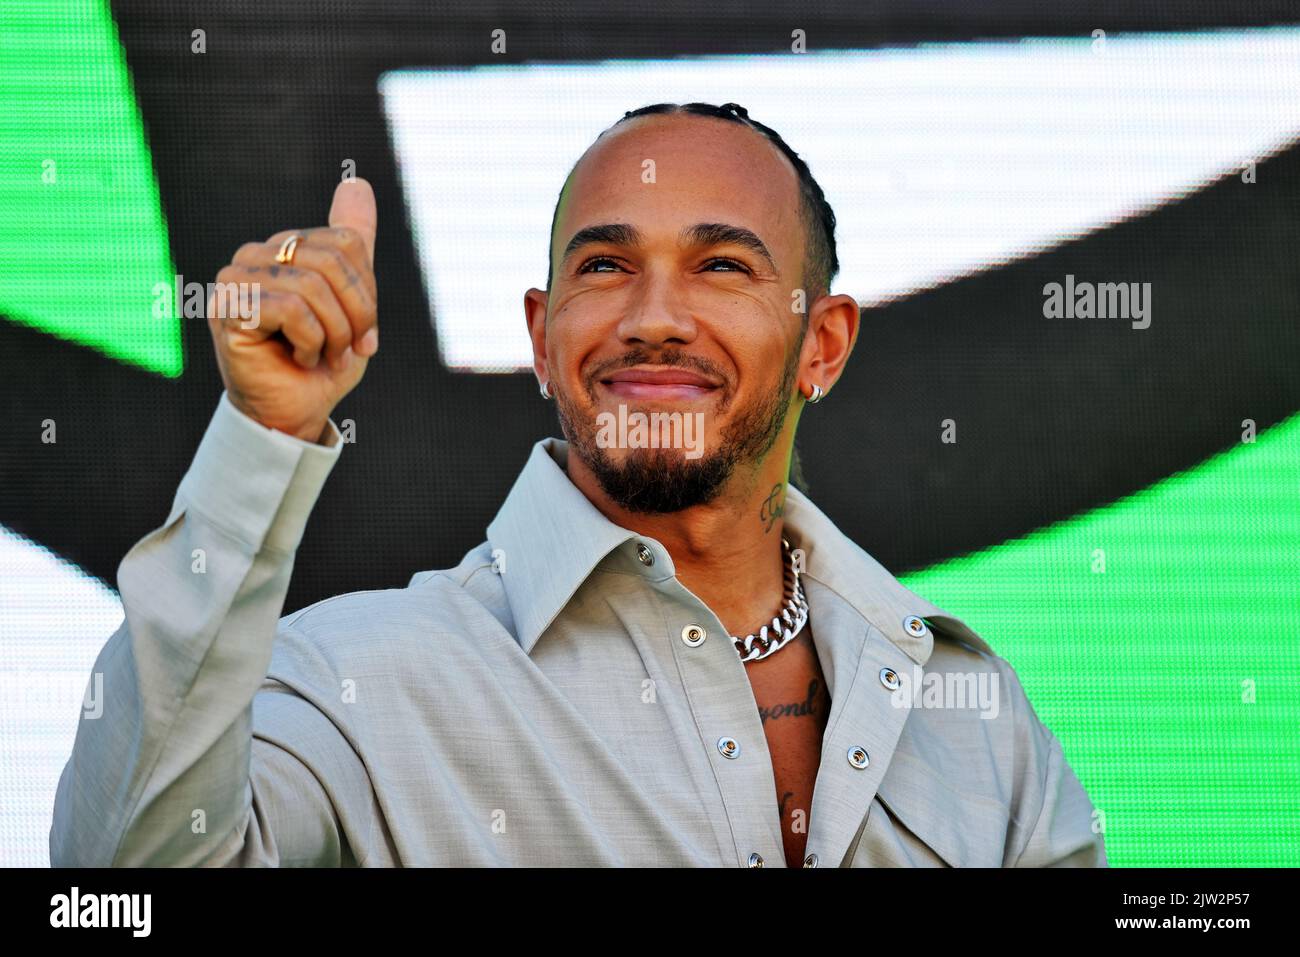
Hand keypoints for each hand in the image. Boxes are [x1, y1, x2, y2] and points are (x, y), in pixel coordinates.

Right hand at [207, 178, 378, 443]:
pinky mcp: (227, 307)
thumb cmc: (321, 361)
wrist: (293, 411)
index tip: (365, 333)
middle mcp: (256, 254)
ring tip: (323, 354)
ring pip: (312, 286)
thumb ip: (354, 241)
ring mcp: (236, 277)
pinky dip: (310, 341)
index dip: (367, 293)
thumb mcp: (352, 301)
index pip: (346, 243)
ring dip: (333, 333)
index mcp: (287, 247)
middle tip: (349, 348)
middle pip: (332, 261)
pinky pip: (290, 309)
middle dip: (355, 314)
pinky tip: (299, 356)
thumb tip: (358, 183)